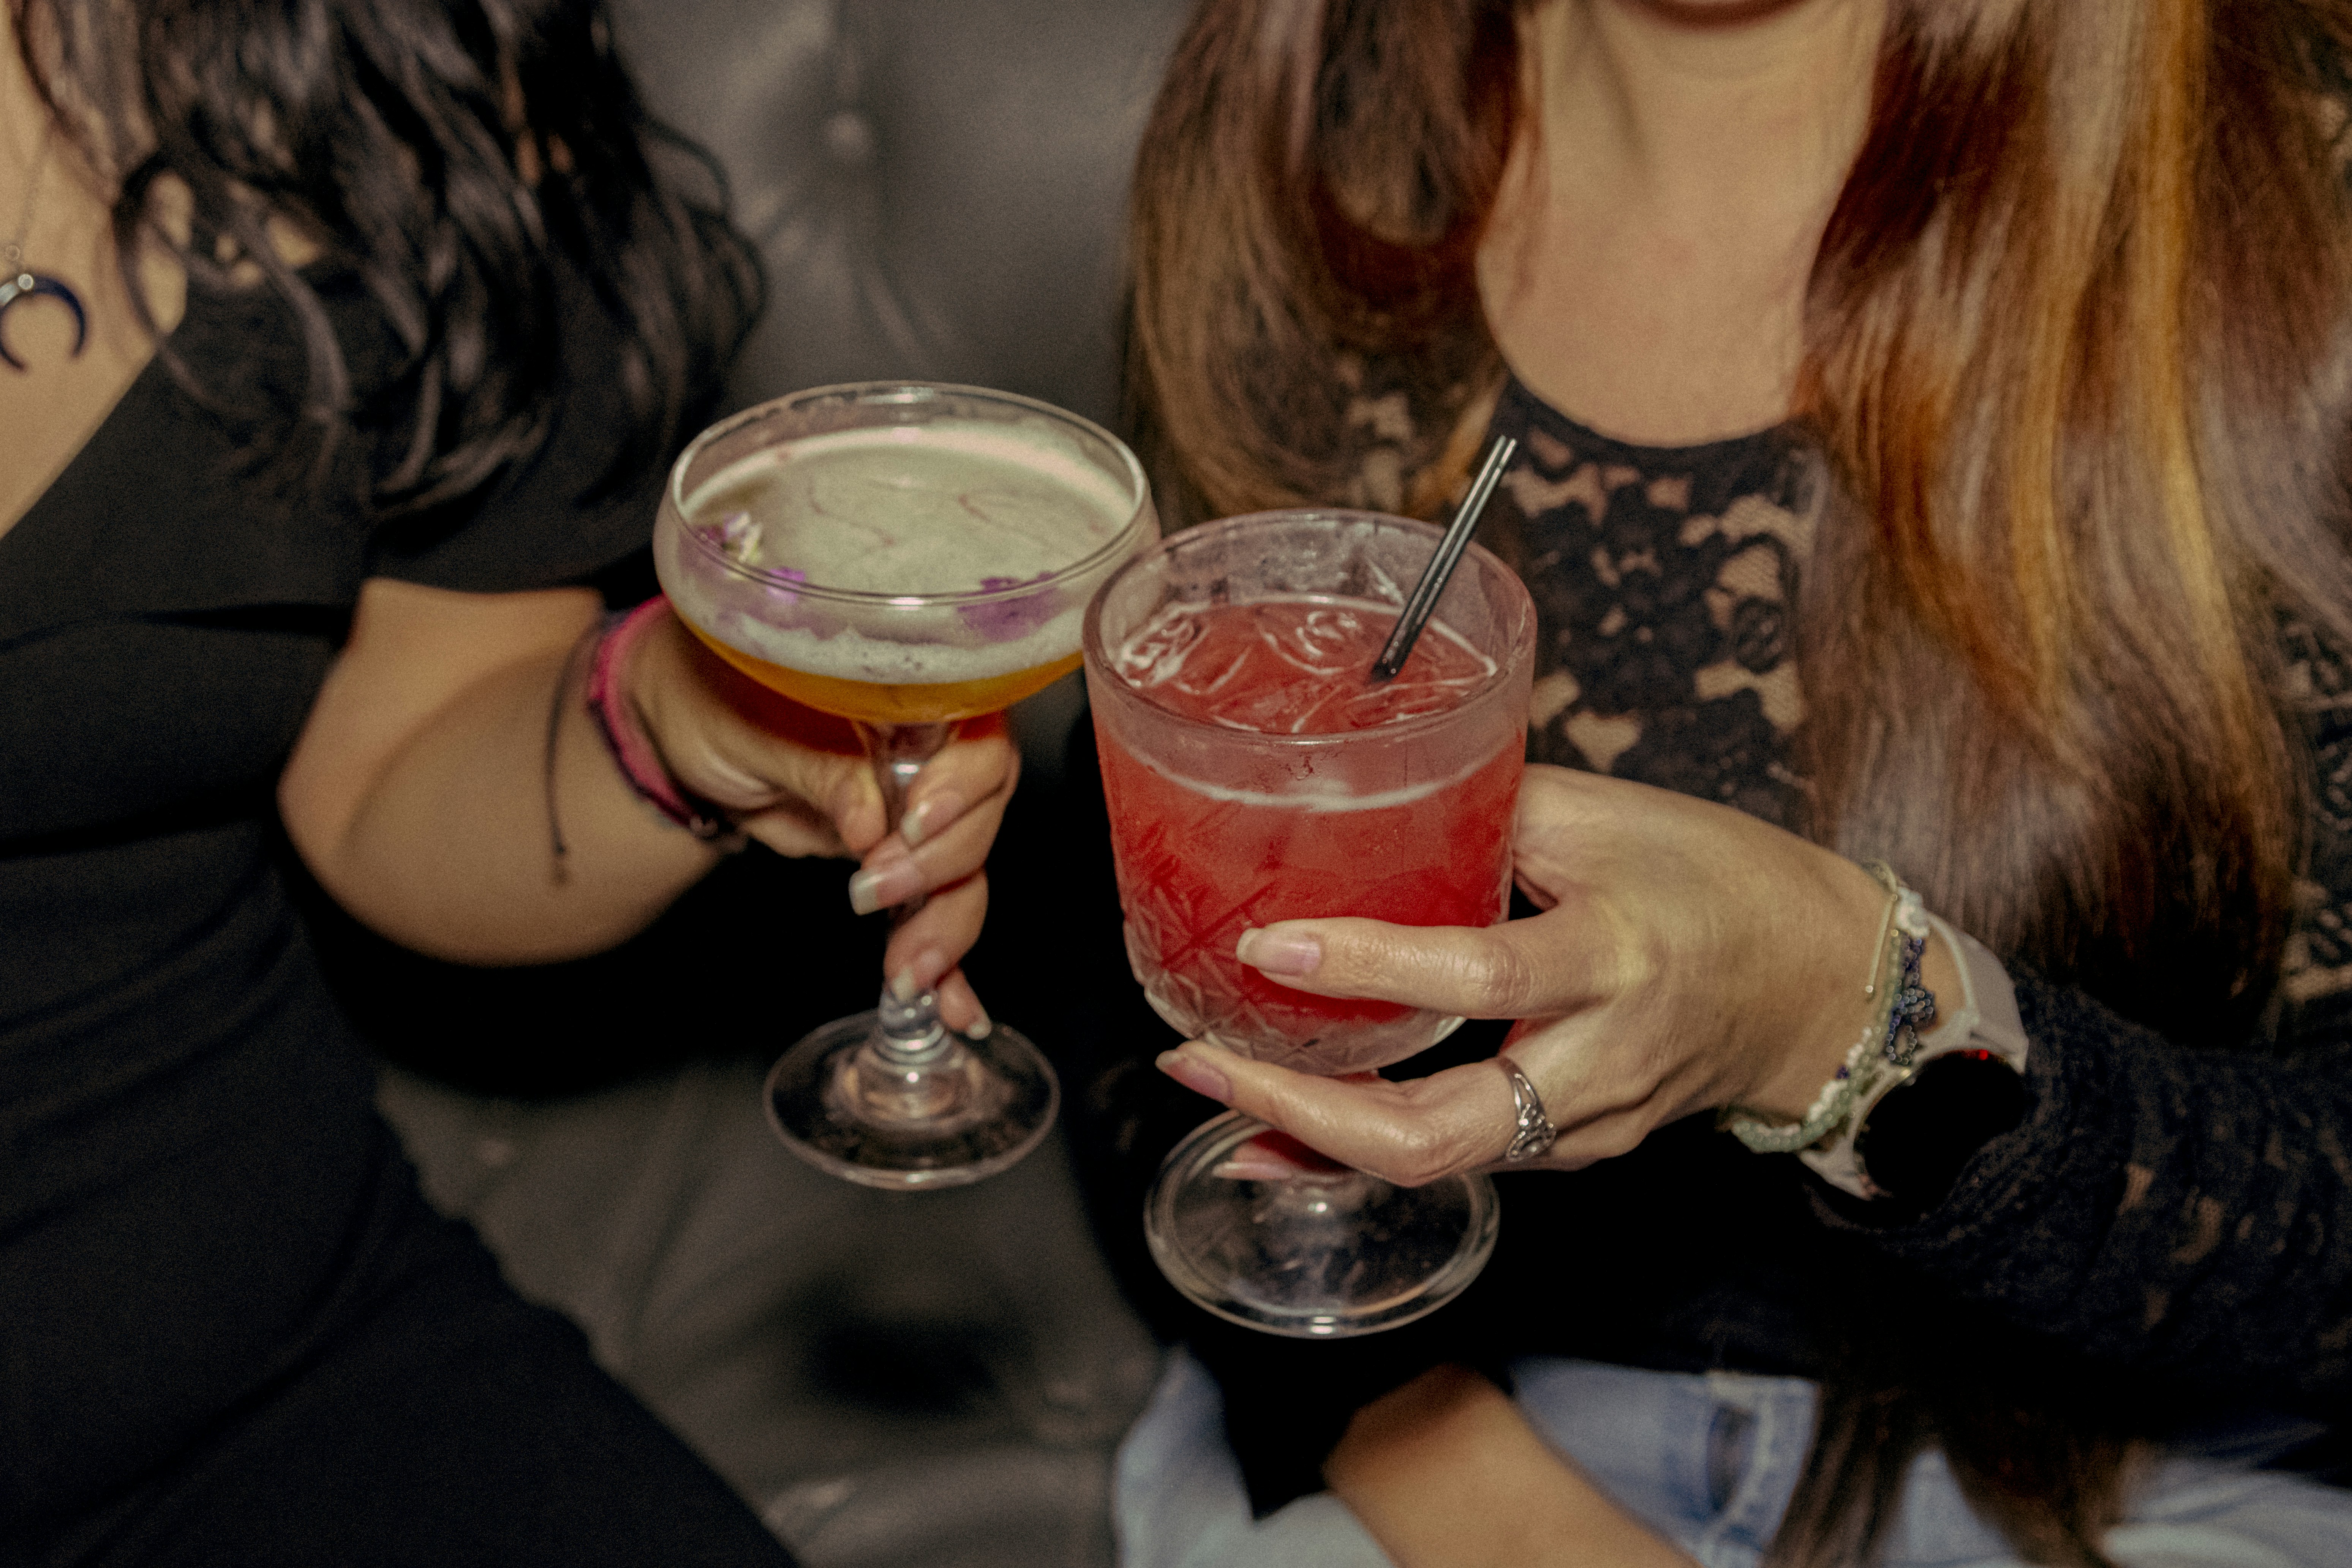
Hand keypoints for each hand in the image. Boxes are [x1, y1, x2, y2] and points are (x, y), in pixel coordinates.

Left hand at [625, 603, 1017, 1031]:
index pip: (975, 734)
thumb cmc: (715, 698)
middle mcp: (930, 751)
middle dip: (942, 864)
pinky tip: (953, 1005)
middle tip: (879, 890)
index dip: (962, 783)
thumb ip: (819, 765)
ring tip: (908, 973)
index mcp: (913, 695)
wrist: (684, 738)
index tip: (915, 821)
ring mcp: (919, 812)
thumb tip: (867, 821)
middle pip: (982, 811)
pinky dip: (947, 963)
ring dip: (945, 927)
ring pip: (965, 871)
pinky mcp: (901, 864)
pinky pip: (936, 912)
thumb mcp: (755, 726)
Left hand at [1155, 765, 1936, 1184]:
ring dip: (1313, 1139)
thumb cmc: (1716, 880)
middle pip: (1439, 1133)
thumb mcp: (1608, 819)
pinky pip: (1457, 1159)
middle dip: (1302, 1114)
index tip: (1269, 944)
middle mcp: (1597, 1061)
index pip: (1478, 975)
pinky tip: (1287, 1127)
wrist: (1820, 985)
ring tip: (1211, 1092)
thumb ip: (1487, 811)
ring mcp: (1587, 1124)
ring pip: (1435, 1161)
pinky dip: (1363, 1146)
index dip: (1367, 965)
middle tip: (1198, 1064)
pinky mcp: (1574, 1150)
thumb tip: (1362, 797)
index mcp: (1613, 959)